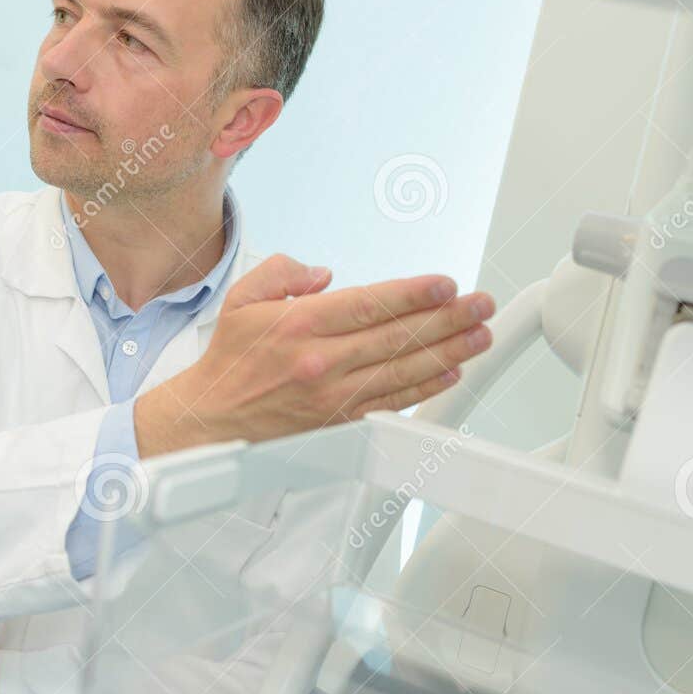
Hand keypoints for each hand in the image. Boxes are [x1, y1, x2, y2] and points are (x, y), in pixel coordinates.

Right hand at [134, 255, 493, 457]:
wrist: (212, 419)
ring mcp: (333, 395)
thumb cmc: (231, 359)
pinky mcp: (339, 421)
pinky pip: (392, 402)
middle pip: (396, 337)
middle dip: (447, 319)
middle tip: (481, 304)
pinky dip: (424, 387)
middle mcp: (320, 362)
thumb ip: (283, 272)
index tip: (445, 284)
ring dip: (448, 352)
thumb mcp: (243, 299)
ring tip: (479, 335)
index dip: (412, 294)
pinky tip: (450, 372)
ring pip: (403, 371)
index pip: (368, 305)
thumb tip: (323, 274)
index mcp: (299, 326)